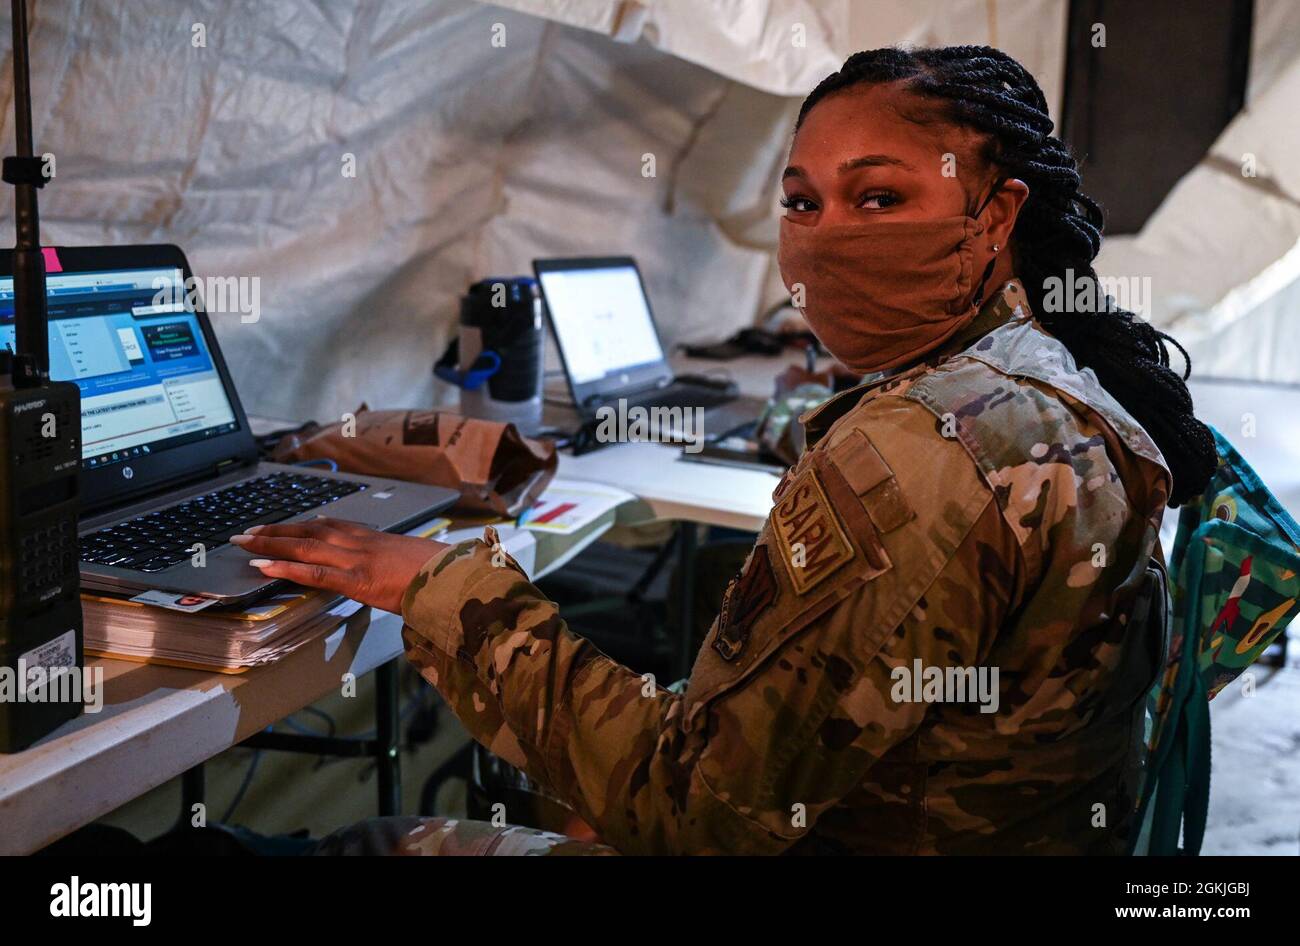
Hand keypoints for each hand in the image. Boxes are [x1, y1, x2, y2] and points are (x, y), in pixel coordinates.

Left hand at [230, 517, 448, 613]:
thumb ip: (387, 562)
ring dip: (271, 543)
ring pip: (305, 546)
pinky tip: (265, 565)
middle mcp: (360, 543)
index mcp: (373, 539)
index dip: (300, 525)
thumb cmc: (438, 574)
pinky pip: (315, 572)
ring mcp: (357, 559)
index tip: (279, 526)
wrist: (456, 578)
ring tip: (244, 543)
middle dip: (275, 531)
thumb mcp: (409, 562)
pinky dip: (287, 567)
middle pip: (309, 531)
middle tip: (246, 532)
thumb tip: (379, 569)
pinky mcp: (358, 580)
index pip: (328, 526)